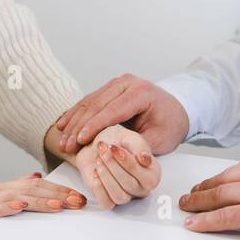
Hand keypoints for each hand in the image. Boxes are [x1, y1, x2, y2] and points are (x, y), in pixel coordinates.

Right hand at [0, 172, 87, 239]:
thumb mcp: (3, 207)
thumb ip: (19, 192)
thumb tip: (37, 176)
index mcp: (7, 189)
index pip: (38, 185)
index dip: (60, 190)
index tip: (79, 198)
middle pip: (32, 189)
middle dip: (57, 194)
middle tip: (77, 202)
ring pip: (18, 197)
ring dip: (40, 201)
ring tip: (59, 205)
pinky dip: (9, 207)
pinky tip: (23, 207)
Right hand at [54, 74, 189, 156]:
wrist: (176, 112)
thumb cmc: (170, 125)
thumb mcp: (161, 140)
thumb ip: (138, 147)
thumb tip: (119, 157)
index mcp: (141, 92)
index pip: (112, 109)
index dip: (94, 126)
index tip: (80, 140)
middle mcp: (127, 83)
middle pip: (96, 104)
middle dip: (79, 127)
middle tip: (67, 146)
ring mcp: (117, 83)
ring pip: (89, 102)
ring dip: (74, 122)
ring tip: (63, 141)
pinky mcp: (110, 89)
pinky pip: (89, 101)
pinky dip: (76, 114)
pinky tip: (63, 125)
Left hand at [74, 124, 161, 209]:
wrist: (97, 145)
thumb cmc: (116, 141)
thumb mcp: (129, 138)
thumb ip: (139, 146)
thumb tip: (146, 159)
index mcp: (153, 174)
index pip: (148, 178)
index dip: (129, 163)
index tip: (115, 148)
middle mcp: (141, 188)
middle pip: (130, 185)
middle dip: (113, 165)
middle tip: (104, 149)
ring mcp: (126, 195)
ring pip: (119, 197)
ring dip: (106, 176)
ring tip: (99, 159)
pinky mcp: (109, 200)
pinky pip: (106, 203)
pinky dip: (99, 188)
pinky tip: (95, 172)